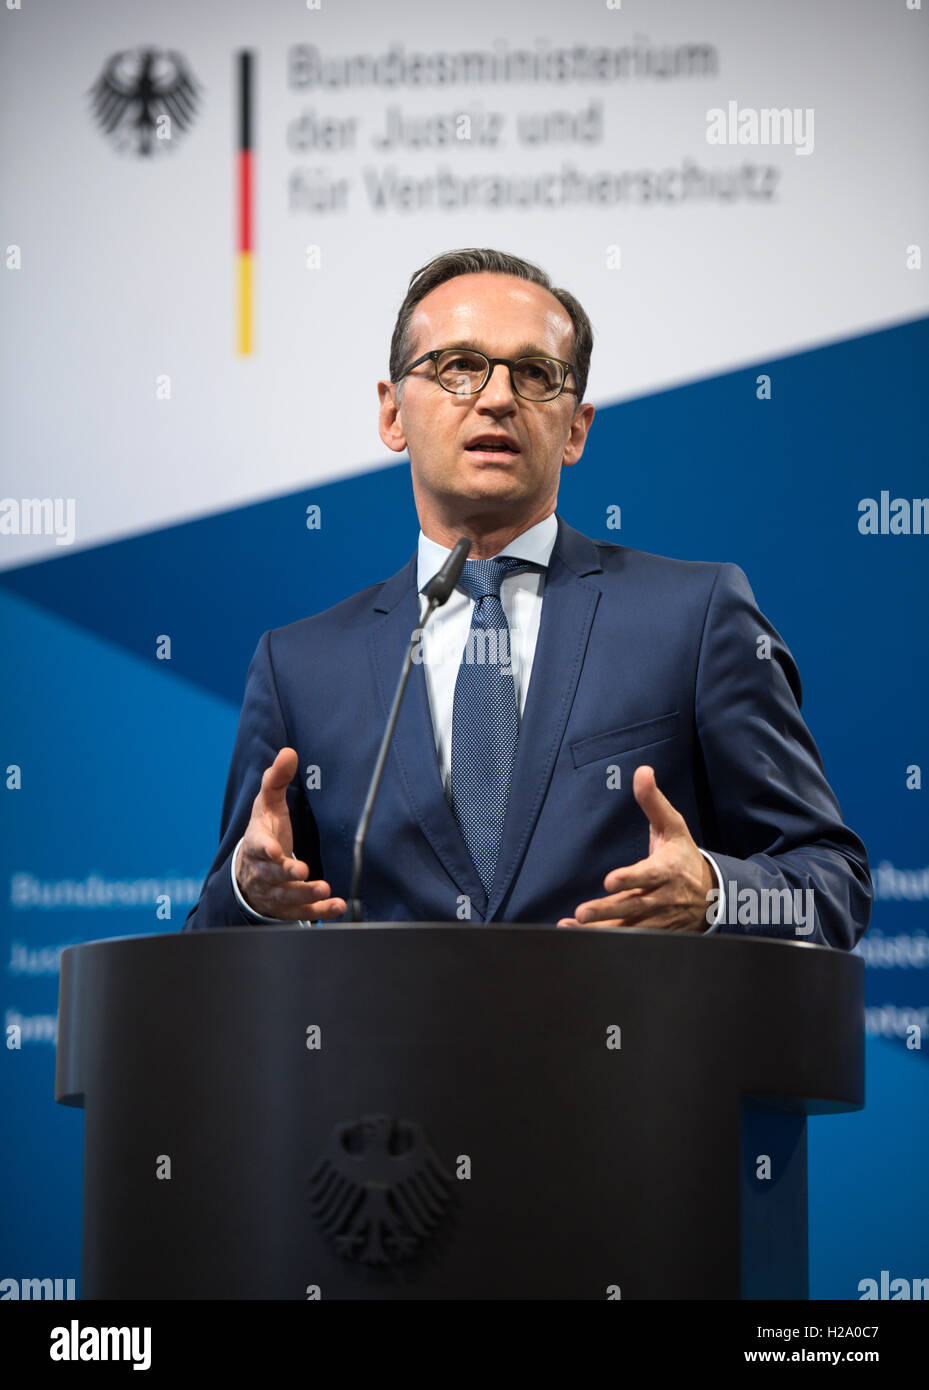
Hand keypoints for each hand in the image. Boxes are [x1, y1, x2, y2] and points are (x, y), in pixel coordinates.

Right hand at [236, 747, 344, 921]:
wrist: (249, 872)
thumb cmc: (264, 833)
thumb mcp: (266, 805)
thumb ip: (276, 779)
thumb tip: (289, 752)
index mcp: (257, 844)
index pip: (257, 847)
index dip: (266, 850)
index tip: (276, 851)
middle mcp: (263, 871)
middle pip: (273, 875)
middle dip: (287, 874)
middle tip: (303, 871)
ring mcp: (274, 892)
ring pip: (287, 896)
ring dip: (305, 895)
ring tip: (324, 890)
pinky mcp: (286, 908)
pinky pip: (302, 913)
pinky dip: (319, 912)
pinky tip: (336, 906)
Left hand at [557, 765, 713, 931]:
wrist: (712, 895)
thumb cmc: (684, 856)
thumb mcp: (673, 826)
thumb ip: (653, 801)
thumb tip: (642, 771)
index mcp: (667, 869)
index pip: (648, 875)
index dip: (631, 878)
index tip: (611, 881)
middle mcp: (662, 897)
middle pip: (633, 906)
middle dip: (607, 910)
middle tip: (582, 913)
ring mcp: (657, 918)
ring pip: (628, 928)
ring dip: (600, 929)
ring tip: (574, 926)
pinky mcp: (653, 933)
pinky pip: (627, 939)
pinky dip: (603, 940)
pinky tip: (579, 937)